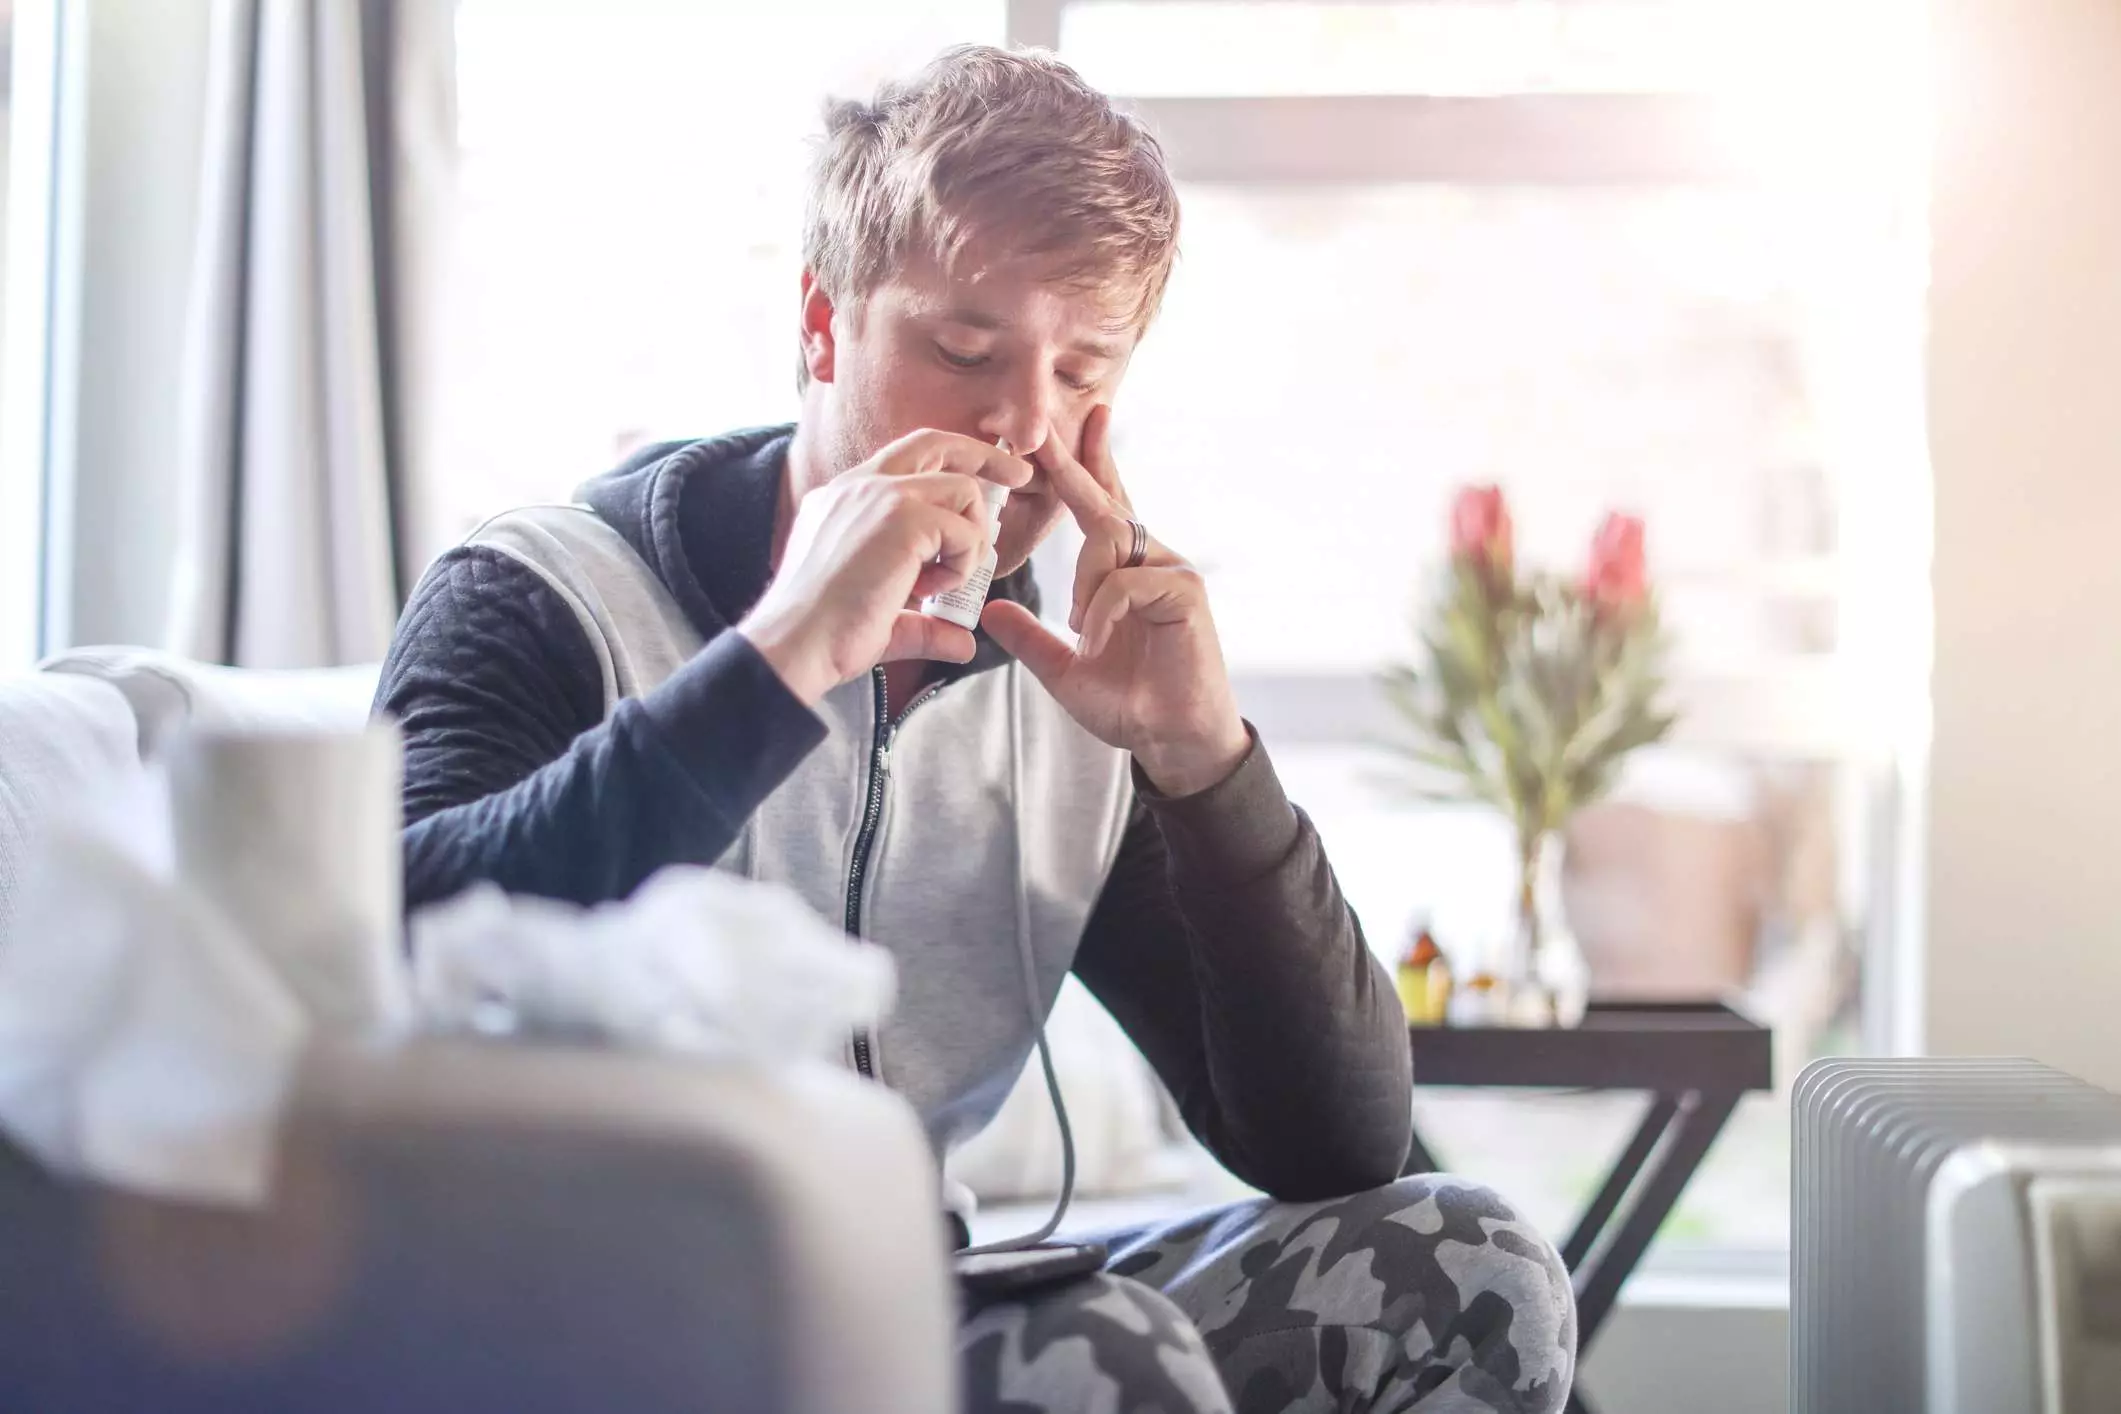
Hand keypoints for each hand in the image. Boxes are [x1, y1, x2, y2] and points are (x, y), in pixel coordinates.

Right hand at [740, 429, 1029, 704]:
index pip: (906, 458)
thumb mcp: (884, 620)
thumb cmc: (825, 637)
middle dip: (985, 456)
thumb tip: (963, 642)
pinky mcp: (900, 517)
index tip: (987, 478)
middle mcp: (858, 485)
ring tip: (944, 582)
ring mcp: (879, 496)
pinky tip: (931, 591)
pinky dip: (962, 567)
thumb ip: (925, 622)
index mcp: (844, 498)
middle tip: (1019, 474)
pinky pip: (964, 532)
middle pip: (936, 443)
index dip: (951, 462)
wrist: (794, 646)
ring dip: (970, 540)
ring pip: (962, 491)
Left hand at [980, 406, 1249, 796]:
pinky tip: (1095, 639)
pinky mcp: (1185, 591)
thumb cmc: (1132, 704)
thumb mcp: (1065, 670)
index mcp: (1125, 571)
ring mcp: (1172, 570)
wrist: (1173, 740)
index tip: (1064, 429)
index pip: (1101, 507)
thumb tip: (989, 612)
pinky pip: (1124, 582)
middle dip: (1074, 464)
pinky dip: (1100, 610)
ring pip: (1109, 541)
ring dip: (1082, 582)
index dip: (1084, 466)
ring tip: (1083, 629)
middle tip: (1044, 430)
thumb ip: (1031, 639)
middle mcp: (1151, 559)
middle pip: (1106, 501)